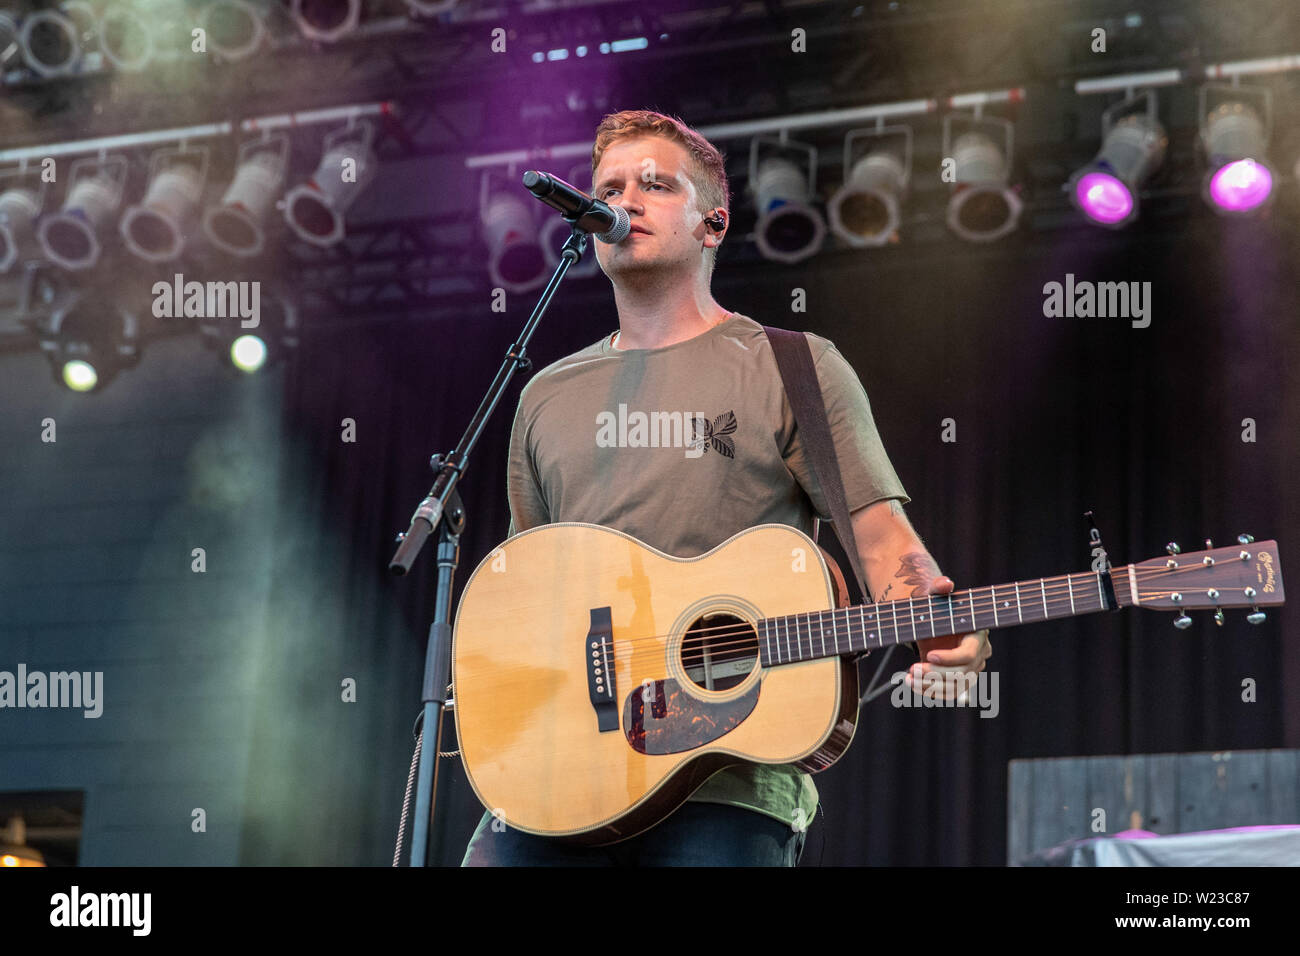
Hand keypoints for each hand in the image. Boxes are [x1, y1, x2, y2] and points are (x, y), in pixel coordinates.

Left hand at [904, 575, 992, 701]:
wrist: (933, 620)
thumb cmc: (935, 607)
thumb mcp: (934, 596)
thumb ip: (939, 588)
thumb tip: (946, 583)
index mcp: (977, 634)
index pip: (968, 654)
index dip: (950, 658)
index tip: (929, 656)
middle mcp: (979, 654)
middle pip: (962, 673)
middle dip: (935, 674)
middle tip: (911, 669)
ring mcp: (971, 668)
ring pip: (956, 686)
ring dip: (931, 686)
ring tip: (908, 678)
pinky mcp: (960, 679)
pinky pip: (949, 692)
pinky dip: (931, 692)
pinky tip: (913, 685)